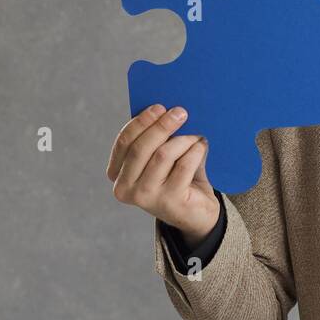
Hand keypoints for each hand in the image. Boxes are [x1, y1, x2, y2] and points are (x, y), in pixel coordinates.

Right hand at [107, 104, 218, 241]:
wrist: (197, 212)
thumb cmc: (177, 178)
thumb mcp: (160, 159)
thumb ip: (156, 140)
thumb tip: (166, 110)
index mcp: (118, 174)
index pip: (124, 142)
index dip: (140, 122)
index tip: (158, 106)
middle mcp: (126, 188)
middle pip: (141, 148)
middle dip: (161, 126)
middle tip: (180, 112)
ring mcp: (146, 197)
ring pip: (163, 155)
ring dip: (183, 140)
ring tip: (196, 135)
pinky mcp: (170, 201)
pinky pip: (184, 165)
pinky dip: (195, 151)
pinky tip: (201, 146)